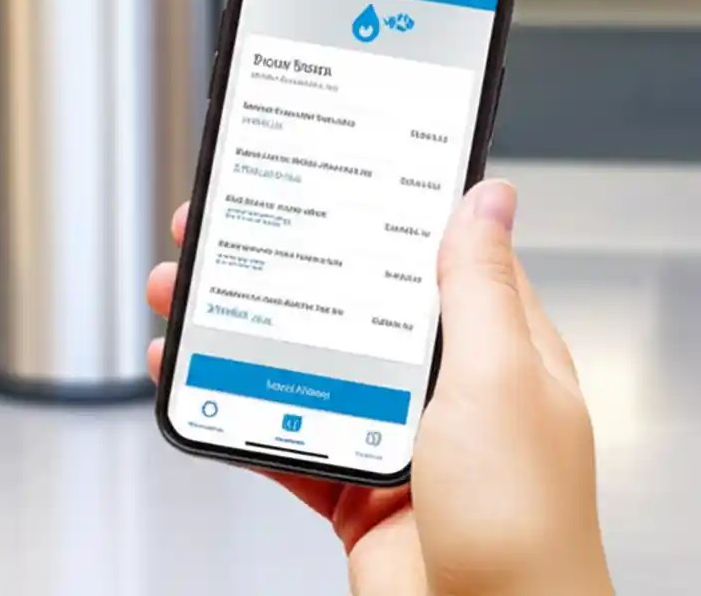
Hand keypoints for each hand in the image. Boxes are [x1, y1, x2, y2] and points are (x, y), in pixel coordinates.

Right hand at [146, 180, 612, 594]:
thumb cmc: (520, 517)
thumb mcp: (498, 377)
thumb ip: (478, 288)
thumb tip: (488, 199)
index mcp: (491, 349)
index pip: (425, 258)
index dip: (365, 215)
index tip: (312, 182)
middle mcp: (439, 388)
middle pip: (341, 307)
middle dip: (273, 269)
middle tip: (210, 236)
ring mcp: (388, 435)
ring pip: (299, 365)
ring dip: (234, 333)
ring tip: (179, 302)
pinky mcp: (347, 485)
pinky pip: (277, 433)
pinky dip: (230, 410)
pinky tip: (193, 386)